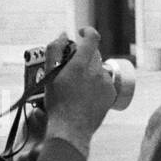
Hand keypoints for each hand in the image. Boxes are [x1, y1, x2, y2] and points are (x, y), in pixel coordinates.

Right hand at [44, 27, 115, 154]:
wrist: (71, 128)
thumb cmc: (57, 102)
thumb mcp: (49, 75)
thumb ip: (54, 50)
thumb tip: (64, 34)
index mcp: (80, 65)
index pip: (92, 38)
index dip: (88, 32)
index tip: (81, 33)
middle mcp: (96, 72)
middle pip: (94, 54)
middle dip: (83, 57)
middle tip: (72, 69)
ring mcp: (106, 83)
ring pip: (99, 69)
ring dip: (90, 71)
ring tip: (78, 87)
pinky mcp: (111, 93)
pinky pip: (105, 82)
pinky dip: (97, 84)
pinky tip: (87, 95)